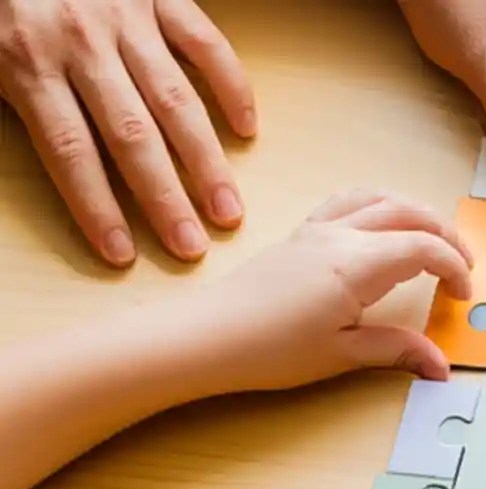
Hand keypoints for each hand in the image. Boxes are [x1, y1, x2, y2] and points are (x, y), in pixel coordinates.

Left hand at [0, 0, 255, 266]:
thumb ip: (6, 101)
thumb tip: (41, 160)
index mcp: (26, 62)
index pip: (70, 151)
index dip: (97, 207)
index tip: (123, 254)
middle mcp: (81, 43)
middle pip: (132, 136)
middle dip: (166, 199)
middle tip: (193, 247)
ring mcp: (127, 17)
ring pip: (175, 102)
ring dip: (206, 162)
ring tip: (227, 210)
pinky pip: (205, 44)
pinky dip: (230, 86)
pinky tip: (246, 129)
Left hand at [185, 189, 473, 394]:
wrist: (205, 337)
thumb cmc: (267, 349)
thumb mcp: (341, 355)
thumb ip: (397, 351)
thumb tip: (440, 364)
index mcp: (356, 264)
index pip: (424, 248)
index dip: (454, 267)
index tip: (462, 295)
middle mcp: (340, 236)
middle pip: (410, 213)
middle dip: (446, 234)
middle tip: (463, 265)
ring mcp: (318, 230)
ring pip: (381, 198)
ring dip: (416, 212)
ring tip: (433, 238)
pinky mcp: (300, 235)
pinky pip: (349, 202)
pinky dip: (380, 207)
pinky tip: (382, 229)